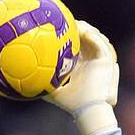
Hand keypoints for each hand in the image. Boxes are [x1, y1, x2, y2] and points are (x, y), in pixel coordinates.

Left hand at [42, 20, 118, 134]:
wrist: (88, 112)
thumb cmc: (74, 105)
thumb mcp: (56, 93)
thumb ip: (45, 86)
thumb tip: (26, 85)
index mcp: (83, 67)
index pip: (80, 46)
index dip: (73, 36)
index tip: (62, 30)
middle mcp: (93, 63)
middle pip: (90, 39)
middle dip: (81, 29)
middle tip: (69, 22)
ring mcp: (102, 62)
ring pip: (97, 39)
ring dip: (88, 30)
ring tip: (77, 24)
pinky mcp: (107, 63)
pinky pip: (101, 45)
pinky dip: (94, 37)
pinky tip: (83, 31)